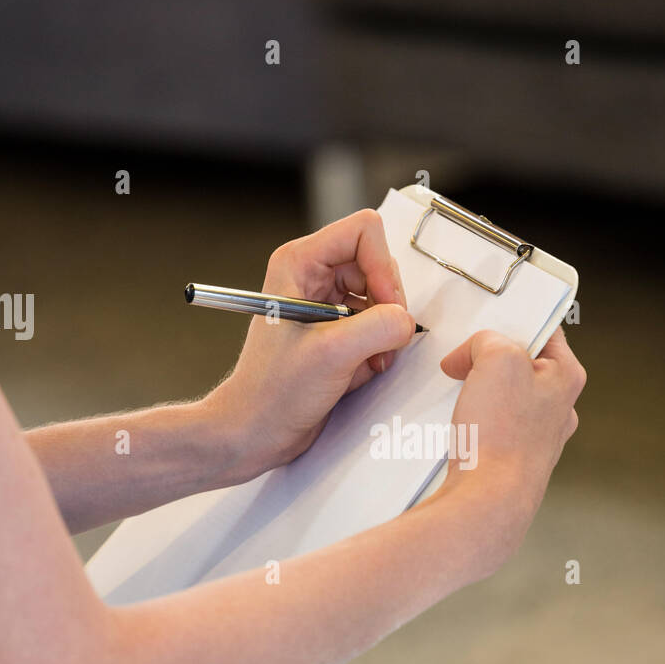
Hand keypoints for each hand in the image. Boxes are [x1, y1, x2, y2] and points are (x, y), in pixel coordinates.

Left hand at [202, 210, 416, 479]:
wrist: (257, 431)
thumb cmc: (273, 392)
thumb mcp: (331, 354)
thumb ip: (378, 327)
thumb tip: (407, 321)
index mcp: (299, 262)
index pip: (364, 232)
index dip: (383, 266)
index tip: (387, 305)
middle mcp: (312, 276)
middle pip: (378, 264)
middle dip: (387, 304)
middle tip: (381, 339)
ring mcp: (326, 304)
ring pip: (382, 298)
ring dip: (385, 331)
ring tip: (369, 360)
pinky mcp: (337, 331)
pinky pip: (378, 326)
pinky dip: (379, 349)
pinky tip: (361, 370)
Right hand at [435, 325, 585, 564]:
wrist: (485, 500)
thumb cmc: (503, 439)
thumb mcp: (496, 359)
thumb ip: (488, 340)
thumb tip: (473, 355)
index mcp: (567, 377)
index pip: (544, 329)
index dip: (512, 322)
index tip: (490, 327)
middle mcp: (557, 408)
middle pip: (519, 363)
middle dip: (488, 361)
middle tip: (470, 365)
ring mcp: (535, 434)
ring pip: (501, 395)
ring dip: (476, 392)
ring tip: (463, 400)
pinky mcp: (510, 455)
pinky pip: (487, 424)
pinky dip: (470, 420)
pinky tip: (459, 427)